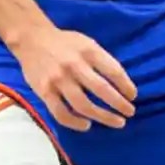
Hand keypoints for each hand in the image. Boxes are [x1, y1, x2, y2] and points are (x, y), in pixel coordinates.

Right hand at [9, 26, 136, 130]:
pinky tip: (86, 125)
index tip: (133, 96)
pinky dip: (75, 123)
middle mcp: (75, 65)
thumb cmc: (65, 42)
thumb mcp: (87, 43)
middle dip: (119, 104)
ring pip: (83, 105)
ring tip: (116, 122)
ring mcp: (58, 79)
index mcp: (89, 51)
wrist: (32, 39)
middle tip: (130, 112)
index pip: (114, 71)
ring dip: (102, 116)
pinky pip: (60, 113)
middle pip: (102, 90)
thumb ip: (101, 60)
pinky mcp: (44, 91)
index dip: (126, 86)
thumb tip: (120, 83)